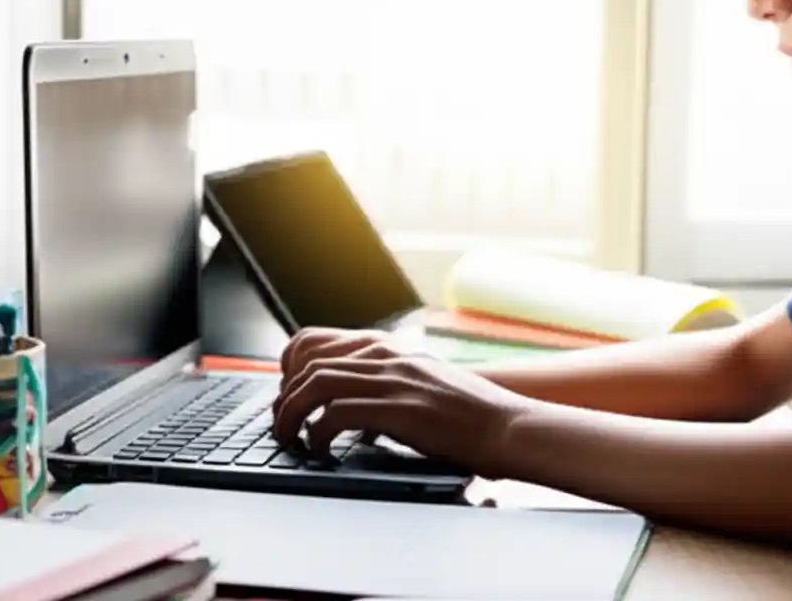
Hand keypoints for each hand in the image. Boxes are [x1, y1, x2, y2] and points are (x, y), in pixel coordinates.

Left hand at [272, 329, 532, 478]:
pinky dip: (318, 433)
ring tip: (290, 440)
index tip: (286, 395)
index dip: (288, 368)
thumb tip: (351, 410)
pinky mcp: (400, 410)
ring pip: (315, 384)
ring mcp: (394, 380)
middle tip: (282, 426)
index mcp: (391, 348)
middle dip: (284, 397)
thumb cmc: (471, 414)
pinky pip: (336, 414)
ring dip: (291, 414)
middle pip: (308, 363)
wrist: (508, 425)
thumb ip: (388, 385)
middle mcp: (388, 357)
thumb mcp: (424, 385)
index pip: (315, 340)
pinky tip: (321, 451)